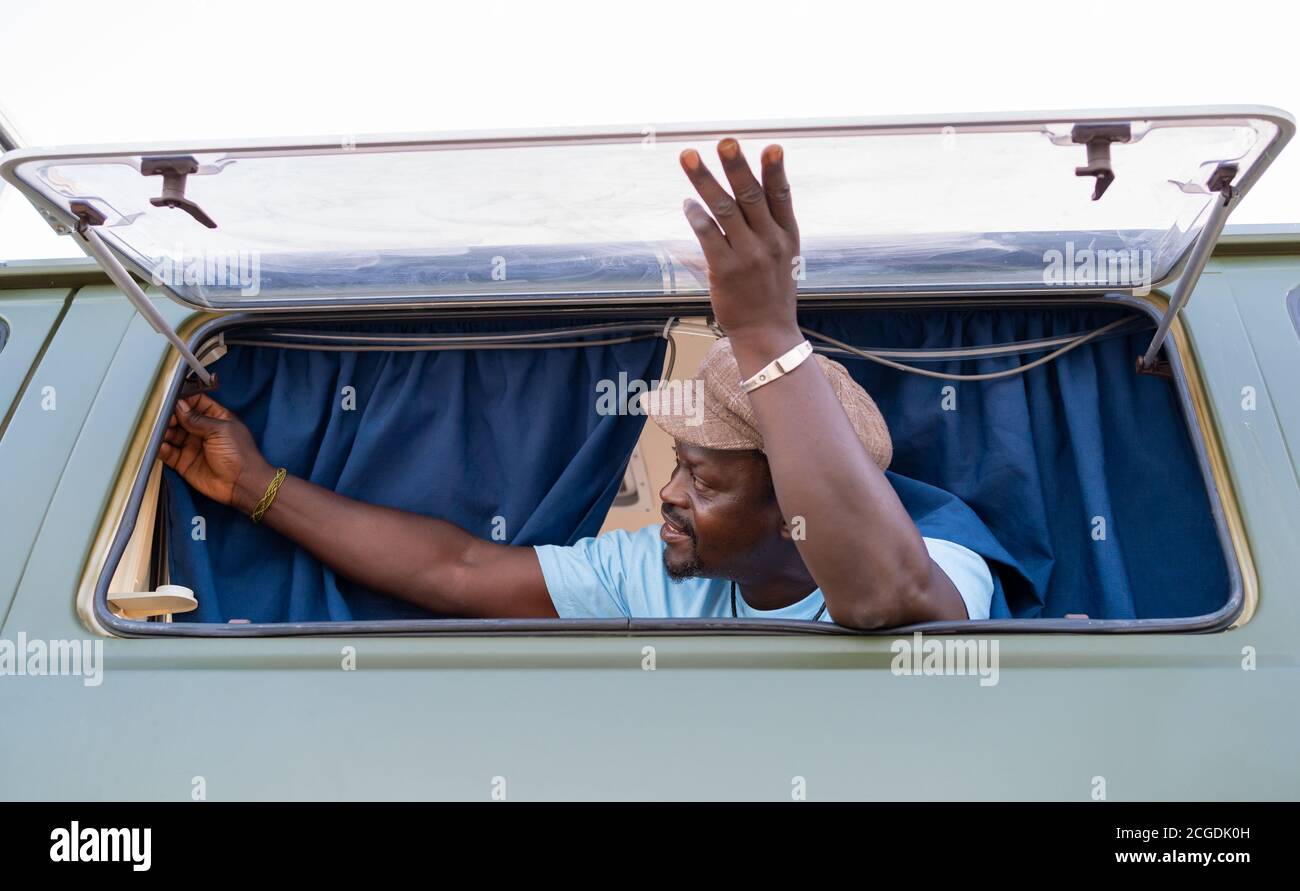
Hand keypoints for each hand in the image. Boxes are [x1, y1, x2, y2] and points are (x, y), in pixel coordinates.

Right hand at [160, 394, 273, 512]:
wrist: (242, 484)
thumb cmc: (239, 454)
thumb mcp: (220, 430)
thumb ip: (197, 419)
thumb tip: (179, 405)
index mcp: (215, 417)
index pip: (195, 402)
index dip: (183, 399)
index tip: (170, 398)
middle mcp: (202, 430)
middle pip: (180, 417)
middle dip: (170, 416)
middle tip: (165, 418)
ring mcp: (192, 446)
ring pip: (171, 434)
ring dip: (164, 432)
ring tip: (161, 432)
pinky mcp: (184, 462)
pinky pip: (168, 453)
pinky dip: (162, 448)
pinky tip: (162, 446)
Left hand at [680, 139, 799, 344]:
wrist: (767, 334)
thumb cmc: (770, 293)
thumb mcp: (782, 257)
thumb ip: (766, 226)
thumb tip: (742, 196)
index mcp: (787, 235)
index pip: (782, 196)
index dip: (776, 171)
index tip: (773, 146)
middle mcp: (770, 242)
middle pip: (751, 196)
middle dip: (737, 166)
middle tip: (725, 141)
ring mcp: (748, 256)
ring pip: (724, 209)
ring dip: (704, 181)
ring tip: (689, 157)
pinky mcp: (725, 270)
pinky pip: (707, 234)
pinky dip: (695, 215)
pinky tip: (688, 202)